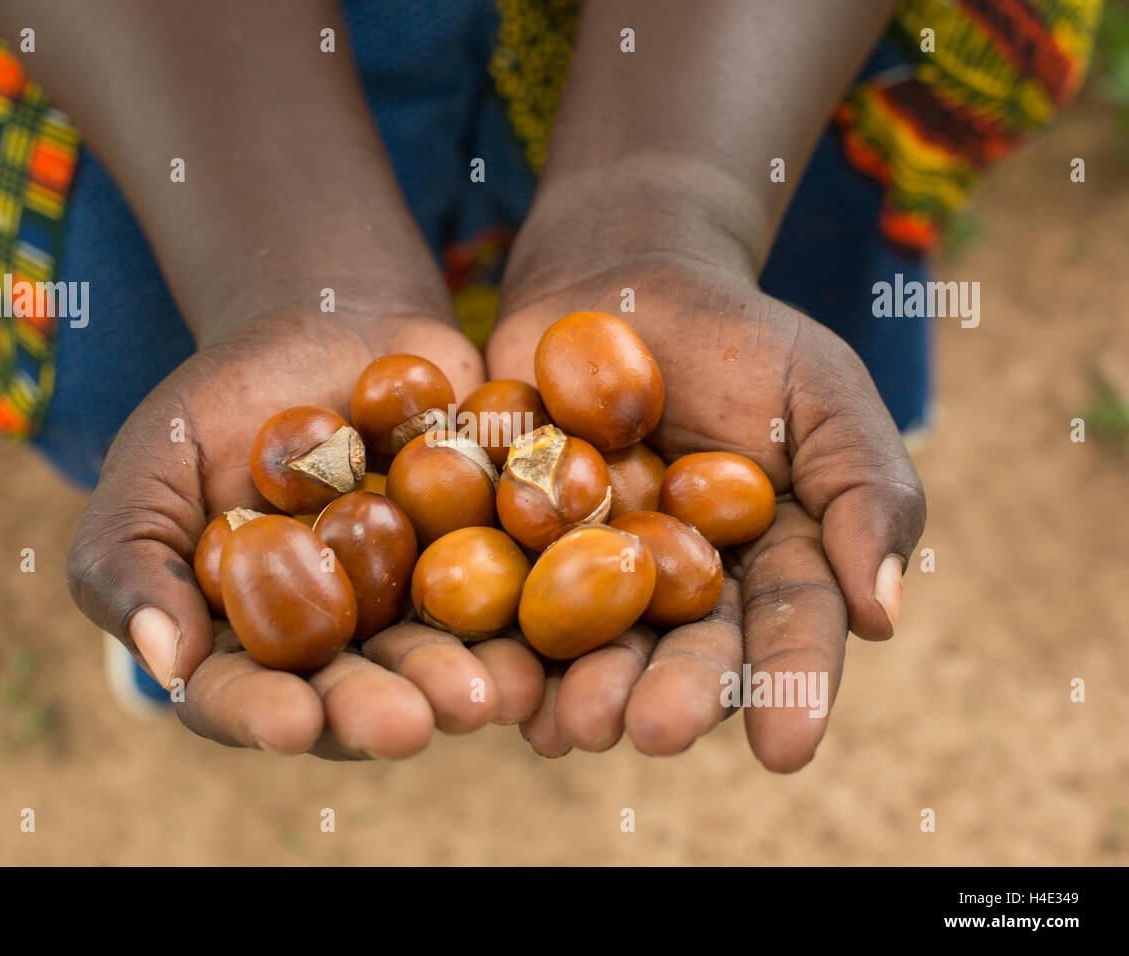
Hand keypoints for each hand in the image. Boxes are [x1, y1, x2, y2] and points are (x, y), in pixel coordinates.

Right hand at [67, 307, 543, 757]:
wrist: (335, 325)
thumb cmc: (225, 397)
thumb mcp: (156, 459)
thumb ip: (132, 557)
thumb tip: (166, 662)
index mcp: (243, 640)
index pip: (241, 695)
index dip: (262, 714)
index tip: (290, 723)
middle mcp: (335, 646)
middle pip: (350, 694)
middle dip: (378, 711)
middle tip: (408, 724)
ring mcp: (415, 611)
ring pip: (437, 661)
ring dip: (463, 682)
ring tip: (490, 692)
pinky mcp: (488, 567)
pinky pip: (513, 601)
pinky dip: (530, 618)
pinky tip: (549, 634)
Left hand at [488, 250, 925, 770]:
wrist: (620, 280)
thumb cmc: (739, 337)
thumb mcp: (821, 392)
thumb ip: (864, 492)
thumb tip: (883, 617)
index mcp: (771, 563)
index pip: (789, 628)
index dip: (790, 687)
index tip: (786, 753)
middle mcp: (686, 589)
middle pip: (685, 651)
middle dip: (673, 695)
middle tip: (653, 732)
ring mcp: (599, 573)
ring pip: (598, 644)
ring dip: (584, 687)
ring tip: (572, 725)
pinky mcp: (520, 547)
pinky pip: (512, 600)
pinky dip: (507, 642)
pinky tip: (501, 686)